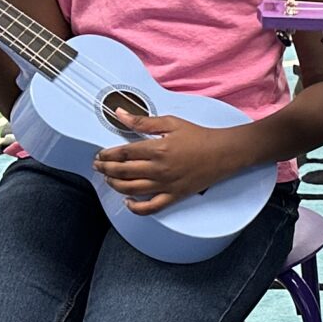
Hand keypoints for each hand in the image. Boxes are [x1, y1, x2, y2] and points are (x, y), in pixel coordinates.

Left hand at [93, 116, 250, 215]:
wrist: (223, 153)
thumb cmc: (199, 137)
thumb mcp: (171, 123)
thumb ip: (143, 120)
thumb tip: (120, 114)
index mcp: (157, 148)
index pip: (123, 153)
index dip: (107, 154)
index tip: (100, 154)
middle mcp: (159, 169)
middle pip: (123, 171)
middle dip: (106, 169)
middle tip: (99, 166)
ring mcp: (166, 185)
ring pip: (131, 189)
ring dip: (115, 185)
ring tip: (109, 179)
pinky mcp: (174, 196)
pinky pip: (150, 208)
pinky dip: (135, 208)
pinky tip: (128, 202)